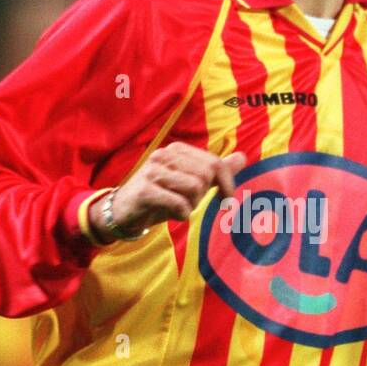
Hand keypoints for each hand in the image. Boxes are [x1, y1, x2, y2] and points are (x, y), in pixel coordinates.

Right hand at [88, 142, 246, 242]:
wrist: (123, 212)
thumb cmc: (160, 196)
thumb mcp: (190, 182)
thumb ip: (216, 170)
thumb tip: (243, 158)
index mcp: (177, 150)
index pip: (215, 163)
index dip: (227, 184)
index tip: (226, 201)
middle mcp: (164, 156)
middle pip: (207, 174)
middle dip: (204, 195)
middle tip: (189, 204)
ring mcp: (153, 171)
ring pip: (195, 188)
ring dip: (191, 205)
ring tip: (177, 207)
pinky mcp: (145, 190)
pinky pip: (179, 204)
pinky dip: (181, 214)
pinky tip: (172, 215)